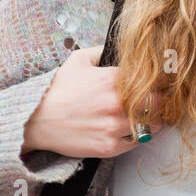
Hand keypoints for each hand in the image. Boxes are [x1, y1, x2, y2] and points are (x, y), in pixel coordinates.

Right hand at [21, 44, 167, 159]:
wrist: (35, 120)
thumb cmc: (57, 90)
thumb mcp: (78, 60)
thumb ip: (103, 51)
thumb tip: (120, 48)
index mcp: (112, 79)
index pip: (152, 80)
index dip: (159, 81)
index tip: (159, 83)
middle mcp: (116, 104)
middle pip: (158, 103)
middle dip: (159, 101)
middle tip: (157, 100)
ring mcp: (113, 127)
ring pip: (152, 125)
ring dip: (153, 120)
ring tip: (148, 116)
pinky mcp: (108, 147)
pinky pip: (137, 142)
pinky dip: (138, 136)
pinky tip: (132, 129)